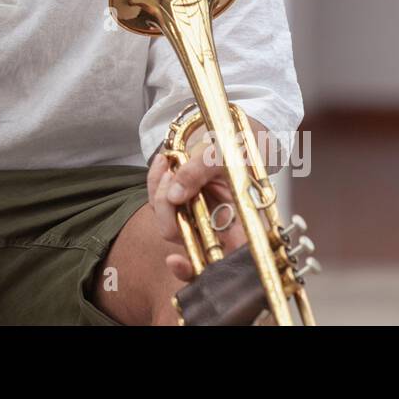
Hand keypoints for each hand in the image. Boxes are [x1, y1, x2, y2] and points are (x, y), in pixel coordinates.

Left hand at [147, 126, 248, 282]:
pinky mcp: (182, 203)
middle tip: (172, 177)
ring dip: (160, 193)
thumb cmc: (240, 143)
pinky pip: (159, 201)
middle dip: (169, 212)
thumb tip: (175, 196)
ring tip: (169, 163)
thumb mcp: (226, 151)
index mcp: (243, 224)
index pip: (223, 262)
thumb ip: (202, 170)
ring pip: (168, 221)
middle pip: (186, 240)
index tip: (175, 261)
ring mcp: (200, 216)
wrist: (233, 130)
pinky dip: (155, 182)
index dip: (197, 269)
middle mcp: (220, 226)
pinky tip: (162, 161)